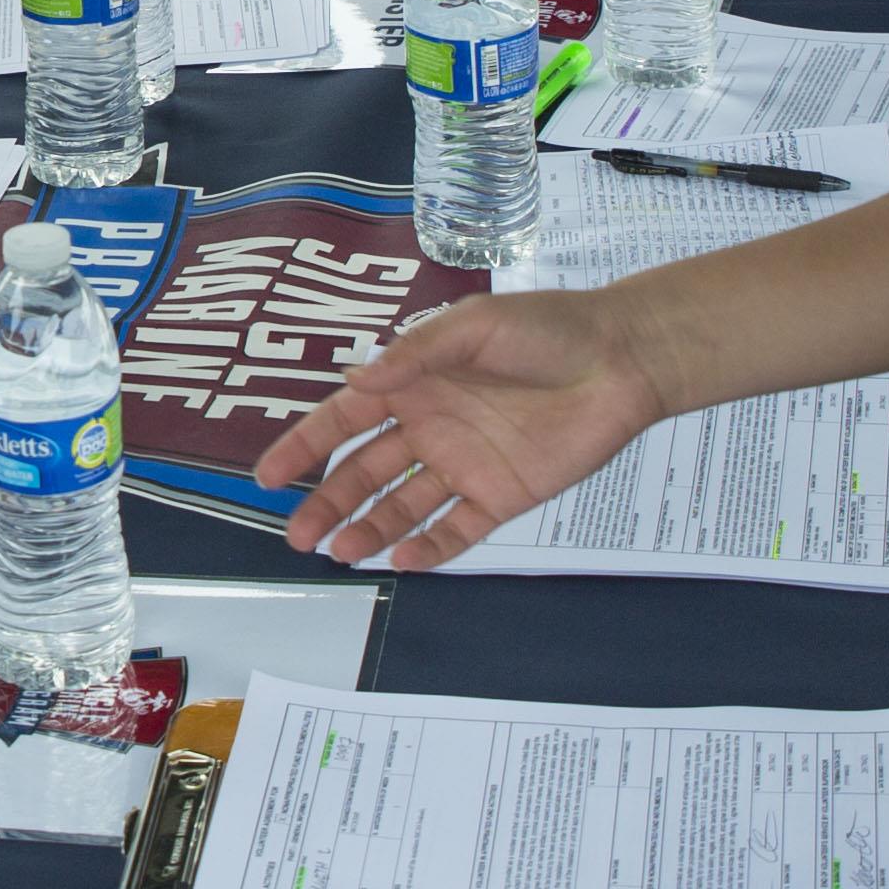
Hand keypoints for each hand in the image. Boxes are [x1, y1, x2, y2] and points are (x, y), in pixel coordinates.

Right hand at [255, 285, 668, 565]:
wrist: (620, 361)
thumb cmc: (546, 329)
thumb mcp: (473, 327)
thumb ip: (415, 355)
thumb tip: (354, 380)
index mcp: (414, 384)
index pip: (344, 421)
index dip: (304, 448)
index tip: (267, 477)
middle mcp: (430, 428)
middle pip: (364, 474)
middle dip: (327, 503)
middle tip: (297, 537)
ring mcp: (464, 465)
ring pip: (403, 507)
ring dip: (369, 529)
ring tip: (340, 553)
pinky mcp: (501, 495)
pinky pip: (457, 529)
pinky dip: (430, 547)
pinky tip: (401, 561)